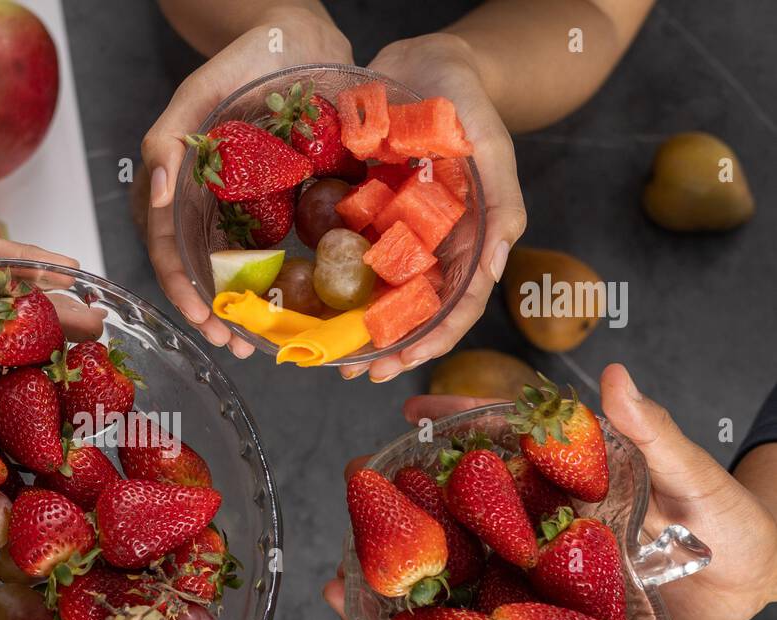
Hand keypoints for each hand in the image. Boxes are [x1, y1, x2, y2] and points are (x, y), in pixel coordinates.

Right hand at [142, 7, 353, 355]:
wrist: (297, 38)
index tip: (204, 317)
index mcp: (173, 182)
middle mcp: (197, 202)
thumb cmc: (246, 57)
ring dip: (236, 311)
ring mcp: (231, 207)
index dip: (181, 288)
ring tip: (255, 342)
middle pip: (193, 270)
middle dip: (209, 313)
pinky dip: (267, 286)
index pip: (166, 248)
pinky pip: (260, 252)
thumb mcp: (200, 91)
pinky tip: (284, 309)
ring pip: (224, 270)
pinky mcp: (265, 206)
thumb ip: (166, 140)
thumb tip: (154, 198)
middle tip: (234, 346)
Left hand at [353, 34, 526, 382]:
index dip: (431, 338)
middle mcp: (433, 244)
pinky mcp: (365, 216)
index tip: (400, 361)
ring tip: (326, 352)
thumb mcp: (491, 144)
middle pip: (414, 310)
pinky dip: (331, 283)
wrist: (423, 61)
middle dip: (386, 346)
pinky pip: (347, 256)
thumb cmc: (467, 99)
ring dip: (355, 327)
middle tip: (352, 370)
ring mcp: (397, 234)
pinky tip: (305, 303)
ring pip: (379, 293)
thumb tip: (495, 269)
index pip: (457, 303)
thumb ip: (501, 201)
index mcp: (469, 238)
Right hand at [396, 364, 776, 619]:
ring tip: (371, 553)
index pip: (512, 435)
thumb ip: (657, 436)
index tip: (411, 411)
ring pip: (482, 545)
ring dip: (429, 546)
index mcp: (583, 469)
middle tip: (364, 485)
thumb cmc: (739, 527)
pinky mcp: (564, 603)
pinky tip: (424, 610)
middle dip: (421, 485)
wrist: (759, 592)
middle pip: (478, 491)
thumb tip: (617, 377)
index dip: (462, 420)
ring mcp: (557, 557)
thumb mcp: (700, 481)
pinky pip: (508, 597)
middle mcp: (559, 510)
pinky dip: (466, 600)